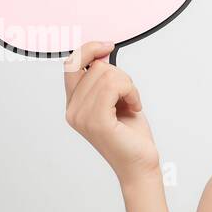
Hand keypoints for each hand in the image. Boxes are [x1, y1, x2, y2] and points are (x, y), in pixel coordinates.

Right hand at [63, 41, 159, 183]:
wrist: (140, 165)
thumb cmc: (131, 135)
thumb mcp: (117, 99)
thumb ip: (106, 78)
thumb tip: (103, 50)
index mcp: (73, 104)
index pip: (71, 64)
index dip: (89, 49)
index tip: (108, 46)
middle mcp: (72, 110)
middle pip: (95, 66)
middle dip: (121, 76)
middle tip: (129, 97)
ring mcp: (82, 116)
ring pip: (107, 74)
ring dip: (129, 86)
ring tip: (131, 104)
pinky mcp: (96, 120)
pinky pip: (114, 86)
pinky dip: (131, 92)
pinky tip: (135, 106)